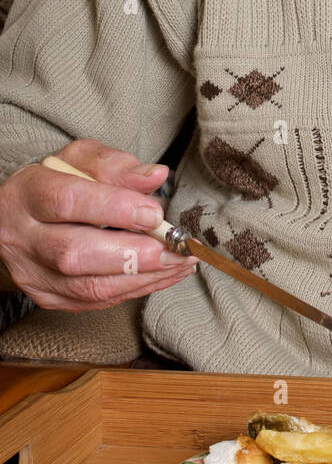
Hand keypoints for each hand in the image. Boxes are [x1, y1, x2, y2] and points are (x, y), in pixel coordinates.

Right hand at [0, 139, 196, 310]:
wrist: (19, 220)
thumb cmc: (56, 184)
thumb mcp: (80, 161)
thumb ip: (117, 166)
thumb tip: (155, 176)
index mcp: (29, 195)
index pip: (68, 202)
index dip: (114, 209)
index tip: (155, 214)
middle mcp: (24, 238)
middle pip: (75, 253)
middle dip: (135, 254)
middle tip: (178, 248)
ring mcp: (34, 274)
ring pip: (87, 286)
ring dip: (143, 277)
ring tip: (182, 262)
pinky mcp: (49, 298)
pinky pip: (95, 302)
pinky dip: (135, 289)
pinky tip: (163, 275)